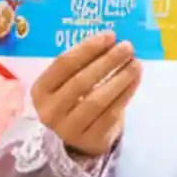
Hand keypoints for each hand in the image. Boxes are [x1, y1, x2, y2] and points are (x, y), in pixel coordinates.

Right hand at [33, 31, 141, 156]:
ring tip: (136, 63)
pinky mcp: (90, 139)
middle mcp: (50, 111)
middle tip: (127, 47)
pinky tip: (135, 80)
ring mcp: (69, 128)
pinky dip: (125, 94)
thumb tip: (112, 40)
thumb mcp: (66, 83)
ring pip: (97, 99)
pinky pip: (111, 114)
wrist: (74, 141)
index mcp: (40, 90)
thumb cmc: (72, 101)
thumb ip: (82, 63)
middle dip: (108, 61)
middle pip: (81, 81)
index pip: (64, 64)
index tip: (110, 35)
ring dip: (120, 78)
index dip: (88, 48)